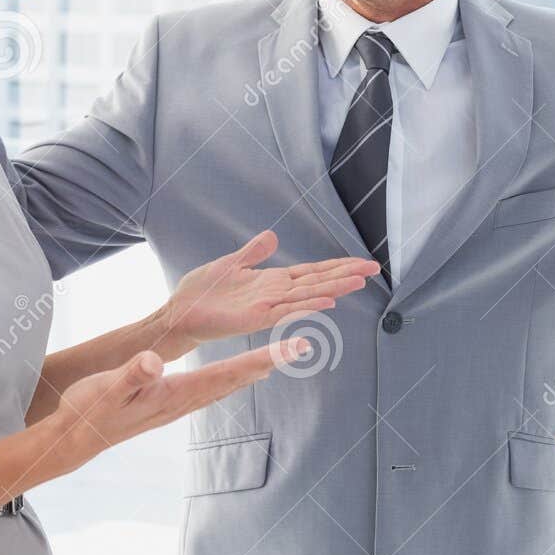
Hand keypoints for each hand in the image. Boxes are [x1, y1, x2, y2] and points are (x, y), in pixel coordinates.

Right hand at [47, 339, 307, 470]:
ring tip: (277, 359)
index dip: (262, 358)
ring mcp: (177, 405)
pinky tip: (232, 377)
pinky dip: (229, 378)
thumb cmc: (88, 411)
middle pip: (235, 379)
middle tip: (303, 347)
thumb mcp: (106, 388)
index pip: (228, 372)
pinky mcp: (168, 405)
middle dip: (269, 362)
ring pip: (225, 385)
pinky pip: (209, 389)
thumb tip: (155, 361)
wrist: (74, 440)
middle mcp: (183, 401)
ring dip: (252, 371)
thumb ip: (132, 374)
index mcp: (175, 392)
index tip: (292, 348)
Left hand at [156, 230, 378, 351]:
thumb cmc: (202, 292)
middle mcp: (276, 294)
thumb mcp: (231, 264)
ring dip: (334, 289)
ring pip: (308, 295)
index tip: (361, 263)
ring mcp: (268, 307)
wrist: (179, 312)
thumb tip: (273, 236)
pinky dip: (307, 306)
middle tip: (374, 269)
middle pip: (317, 282)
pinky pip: (285, 311)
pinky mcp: (255, 318)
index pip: (312, 272)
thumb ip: (253, 253)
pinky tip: (327, 302)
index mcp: (272, 281)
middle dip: (345, 275)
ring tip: (360, 282)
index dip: (336, 267)